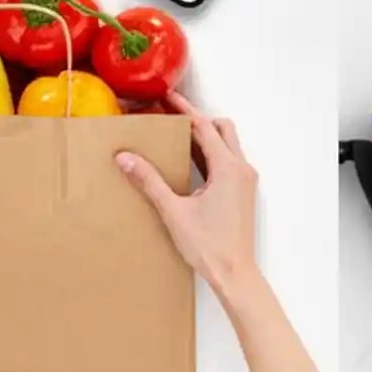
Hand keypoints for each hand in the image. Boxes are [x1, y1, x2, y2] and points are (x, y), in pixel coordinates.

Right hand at [115, 92, 257, 297]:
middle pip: (222, 128)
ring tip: (175, 137)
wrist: (235, 273)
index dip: (185, 110)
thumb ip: (150, 181)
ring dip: (205, 137)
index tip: (167, 97)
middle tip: (170, 117)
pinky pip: (228, 161)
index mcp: (228, 167)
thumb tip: (126, 158)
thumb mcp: (173, 211)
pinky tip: (188, 162)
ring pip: (227, 144)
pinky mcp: (242, 192)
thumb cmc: (209, 245)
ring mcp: (245, 181)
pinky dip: (210, 154)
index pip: (205, 127)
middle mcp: (241, 168)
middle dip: (197, 119)